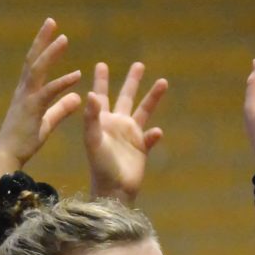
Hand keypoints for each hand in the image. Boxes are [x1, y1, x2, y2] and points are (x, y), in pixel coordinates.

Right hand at [0, 18, 83, 165]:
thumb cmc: (23, 143)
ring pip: (37, 69)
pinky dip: (63, 82)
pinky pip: (48, 92)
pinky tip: (77, 75)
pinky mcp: (31, 110)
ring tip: (64, 38)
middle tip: (51, 21)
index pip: (33, 64)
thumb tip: (77, 96)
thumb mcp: (47, 123)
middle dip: (42, 40)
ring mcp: (26, 99)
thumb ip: (61, 108)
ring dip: (50, 53)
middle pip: (32, 59)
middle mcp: (23, 91)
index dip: (41, 47)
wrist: (7, 158)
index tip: (51, 32)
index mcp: (25, 93)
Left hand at [85, 60, 166, 202]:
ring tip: (163, 81)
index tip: (101, 64)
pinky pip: (150, 137)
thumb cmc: (99, 166)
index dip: (101, 80)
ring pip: (144, 111)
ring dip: (153, 97)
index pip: (101, 95)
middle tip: (138, 64)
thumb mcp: (93, 140)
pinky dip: (154, 134)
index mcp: (102, 121)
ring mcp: (130, 136)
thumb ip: (92, 118)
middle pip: (126, 97)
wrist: (113, 191)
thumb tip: (91, 94)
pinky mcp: (141, 149)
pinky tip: (157, 132)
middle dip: (132, 81)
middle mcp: (117, 125)